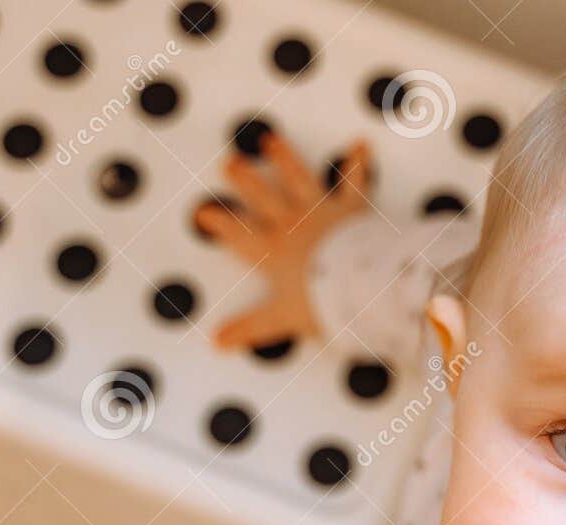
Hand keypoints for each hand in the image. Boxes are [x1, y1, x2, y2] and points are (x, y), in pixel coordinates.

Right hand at [195, 132, 374, 349]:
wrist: (360, 286)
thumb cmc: (321, 302)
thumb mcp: (281, 320)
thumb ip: (249, 328)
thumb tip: (216, 343)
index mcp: (272, 251)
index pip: (238, 234)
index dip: (219, 224)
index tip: (204, 213)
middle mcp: (292, 225)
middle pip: (262, 196)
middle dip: (244, 179)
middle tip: (230, 163)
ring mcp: (321, 212)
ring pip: (298, 179)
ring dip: (285, 159)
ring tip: (271, 140)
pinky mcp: (351, 210)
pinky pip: (354, 183)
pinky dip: (359, 163)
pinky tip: (361, 143)